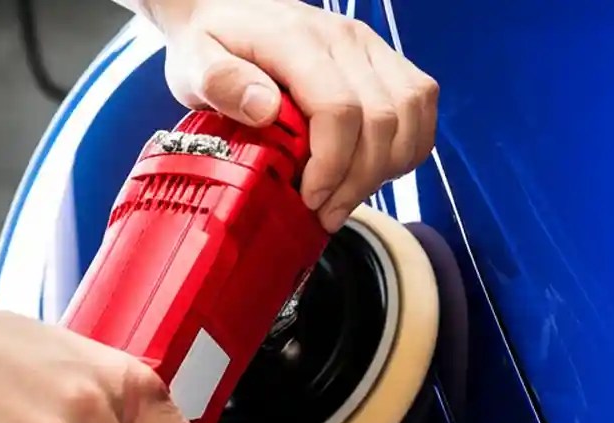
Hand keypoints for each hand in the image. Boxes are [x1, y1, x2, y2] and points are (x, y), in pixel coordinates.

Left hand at [147, 0, 439, 232]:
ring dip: (388, 167)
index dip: (333, 164)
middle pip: (382, 119)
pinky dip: (408, 146)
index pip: (339, 108)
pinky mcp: (388, 62)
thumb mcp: (193, 62)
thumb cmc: (213, 43)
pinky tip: (376, 168)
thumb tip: (265, 109)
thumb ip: (221, 82)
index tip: (311, 197)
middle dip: (359, 179)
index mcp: (297, 39)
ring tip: (351, 194)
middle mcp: (346, 39)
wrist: (229, 10)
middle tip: (328, 211)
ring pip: (411, 115)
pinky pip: (421, 107)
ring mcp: (372, 48)